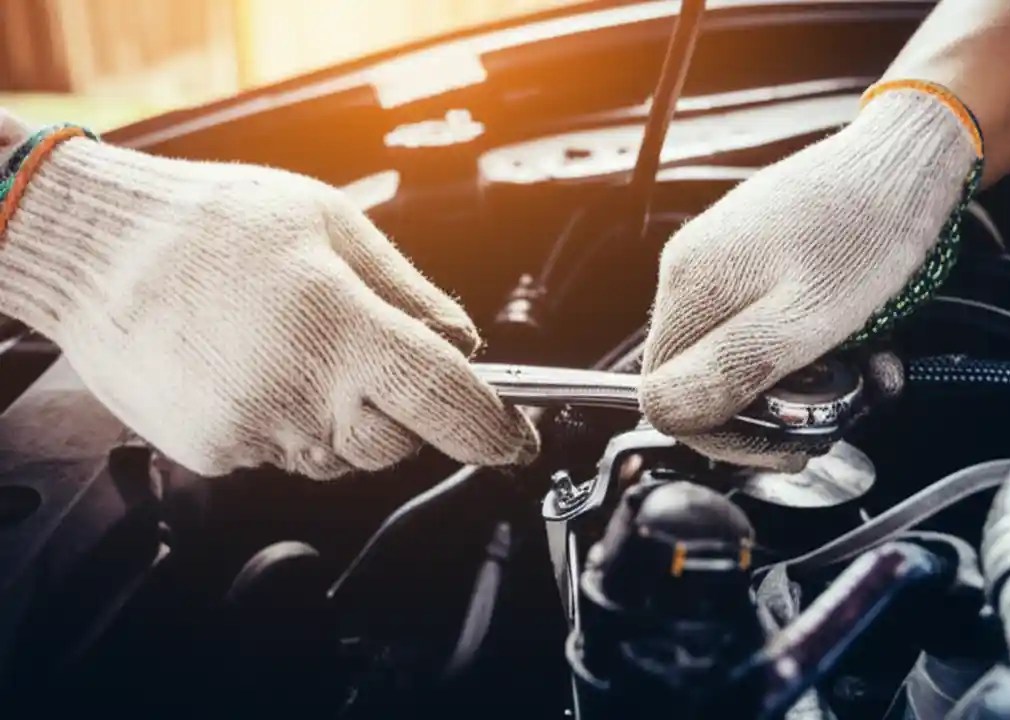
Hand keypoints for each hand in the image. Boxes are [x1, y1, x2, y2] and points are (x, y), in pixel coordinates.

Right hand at [0, 114, 536, 478]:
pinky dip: (290, 424)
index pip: (446, 401)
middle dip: (407, 412)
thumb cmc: (210, 223)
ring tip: (297, 349)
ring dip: (346, 419)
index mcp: (338, 325)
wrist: (94, 247)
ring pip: (342, 458)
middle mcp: (297, 390)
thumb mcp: (331, 222)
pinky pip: (284, 457)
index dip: (493, 429)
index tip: (514, 440)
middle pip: (399, 444)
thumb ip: (411, 292)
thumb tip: (466, 344)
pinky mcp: (214, 452)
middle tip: (369, 354)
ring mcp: (252, 430)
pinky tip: (257, 368)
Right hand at [639, 88, 979, 469]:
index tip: (782, 439)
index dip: (721, 433)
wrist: (904, 158)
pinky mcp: (747, 251)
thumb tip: (668, 414)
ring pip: (726, 353)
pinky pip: (751, 322)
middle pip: (694, 377)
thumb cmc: (867, 234)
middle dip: (759, 410)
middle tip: (825, 412)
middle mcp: (689, 270)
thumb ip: (730, 370)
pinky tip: (842, 338)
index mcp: (691, 287)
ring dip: (785, 380)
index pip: (663, 396)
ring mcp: (716, 257)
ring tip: (848, 370)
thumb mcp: (804, 320)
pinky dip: (796, 344)